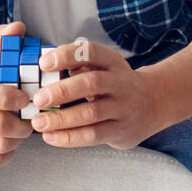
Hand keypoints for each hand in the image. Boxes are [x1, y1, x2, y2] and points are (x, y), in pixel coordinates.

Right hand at [0, 21, 32, 168]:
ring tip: (20, 128)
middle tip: (30, 117)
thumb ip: (1, 39)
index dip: (17, 99)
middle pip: (0, 126)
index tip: (26, 97)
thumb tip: (19, 27)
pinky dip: (6, 154)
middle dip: (23, 124)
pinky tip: (8, 141)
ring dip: (17, 139)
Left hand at [29, 39, 164, 149]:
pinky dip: (69, 137)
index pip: (90, 52)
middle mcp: (120, 83)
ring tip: (39, 122)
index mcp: (112, 62)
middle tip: (38, 99)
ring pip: (91, 113)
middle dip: (62, 91)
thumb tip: (43, 68)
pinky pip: (93, 135)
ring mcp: (123, 108)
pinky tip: (50, 136)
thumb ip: (78, 66)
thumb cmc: (115, 84)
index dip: (66, 55)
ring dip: (62, 119)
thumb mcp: (104, 67)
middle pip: (92, 83)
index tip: (44, 63)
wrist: (153, 104)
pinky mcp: (121, 131)